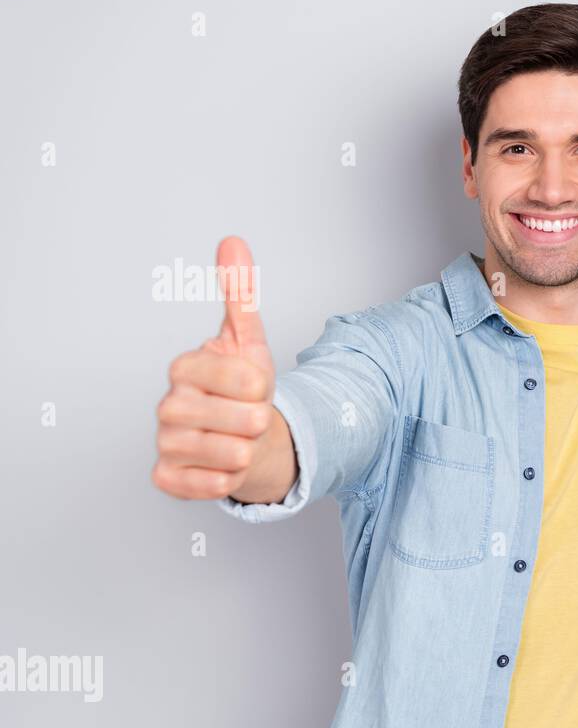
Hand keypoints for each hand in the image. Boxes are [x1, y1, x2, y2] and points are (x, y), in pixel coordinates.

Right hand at [152, 236, 278, 499]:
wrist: (244, 436)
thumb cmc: (243, 390)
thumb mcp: (249, 342)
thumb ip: (240, 295)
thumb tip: (232, 242)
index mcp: (186, 367)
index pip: (243, 377)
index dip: (262, 387)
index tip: (256, 386)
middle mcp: (168, 404)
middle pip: (240, 419)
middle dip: (260, 421)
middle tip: (252, 417)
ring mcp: (165, 441)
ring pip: (228, 454)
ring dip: (249, 450)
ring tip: (242, 441)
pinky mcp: (167, 477)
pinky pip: (209, 486)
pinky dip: (229, 480)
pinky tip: (228, 467)